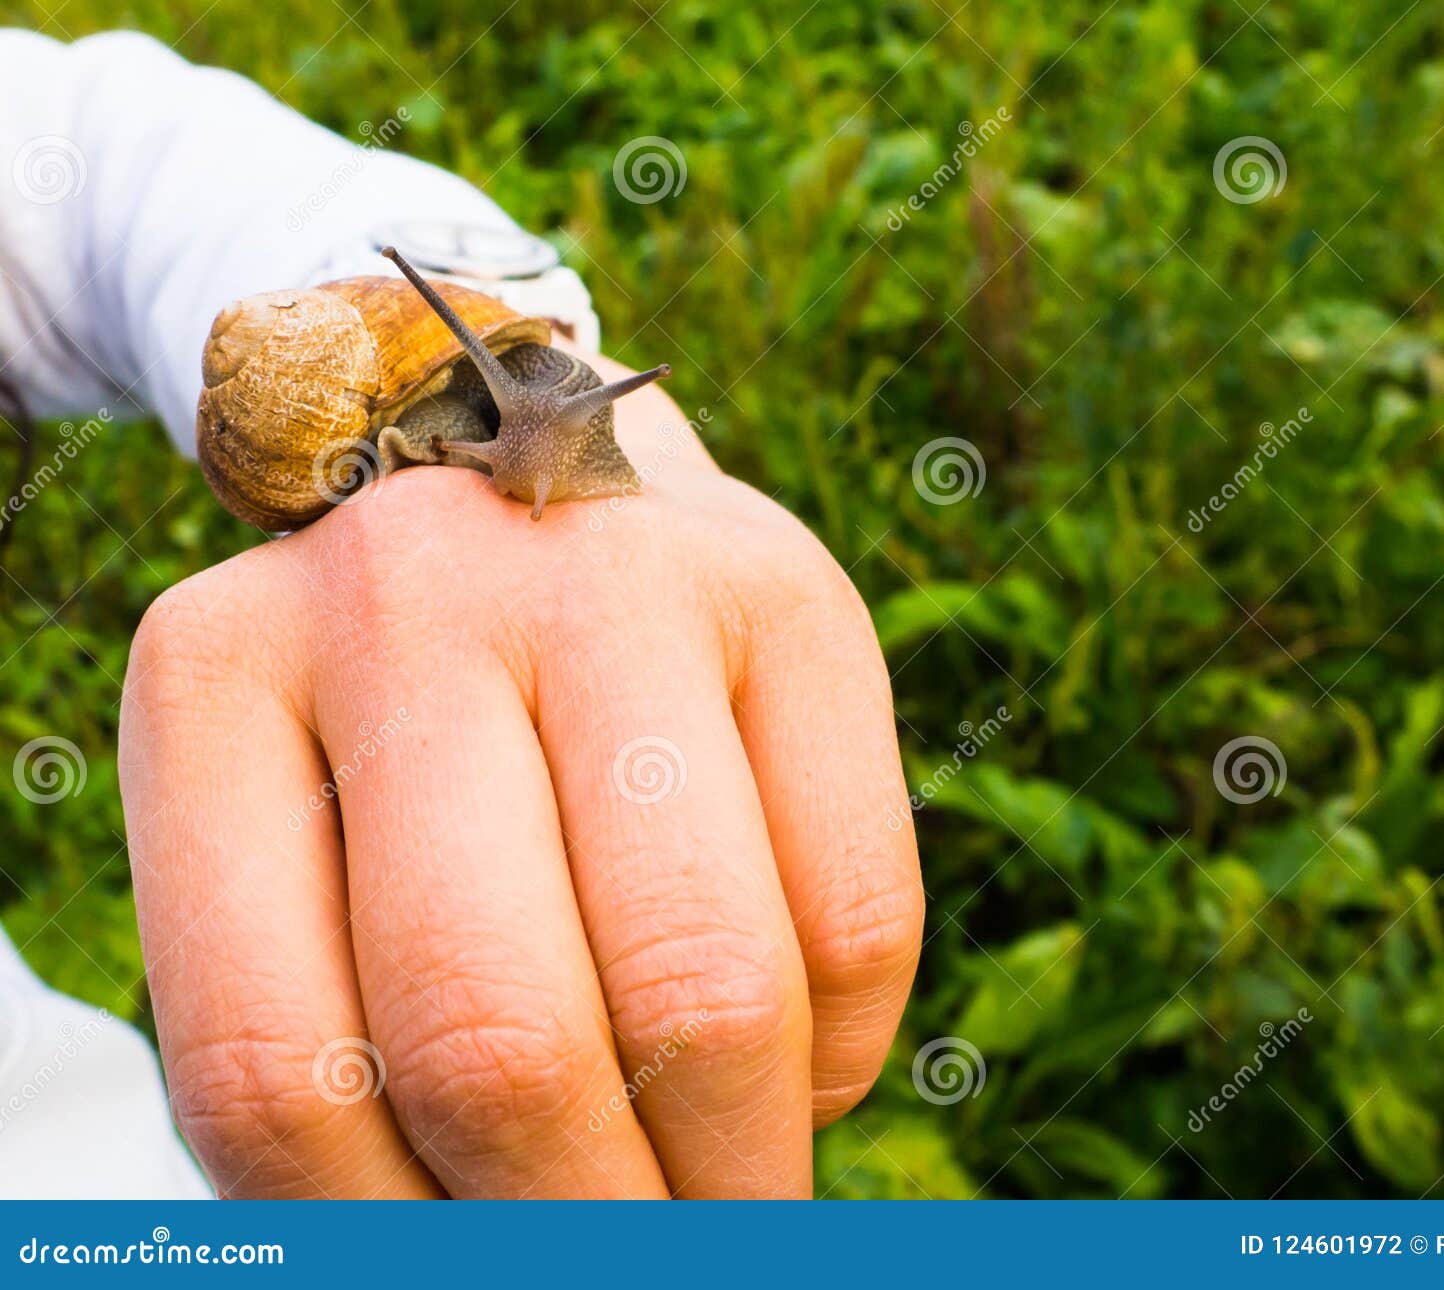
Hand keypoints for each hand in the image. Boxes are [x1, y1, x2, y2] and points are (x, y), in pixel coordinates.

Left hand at [118, 353, 921, 1197]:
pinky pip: (859, 912)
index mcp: (220, 681)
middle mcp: (411, 599)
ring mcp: (619, 576)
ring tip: (728, 1197)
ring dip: (734, 1166)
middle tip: (640, 1257)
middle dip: (592, 1224)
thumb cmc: (407, 720)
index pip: (278, 1070)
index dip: (394, 1245)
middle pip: (500, 1037)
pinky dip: (841, 1051)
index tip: (482, 1271)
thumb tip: (476, 1246)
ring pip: (706, 985)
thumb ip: (345, 1024)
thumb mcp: (307, 836)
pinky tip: (793, 1048)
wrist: (527, 471)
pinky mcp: (796, 587)